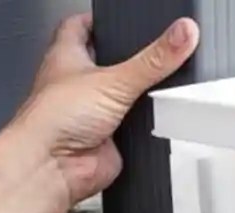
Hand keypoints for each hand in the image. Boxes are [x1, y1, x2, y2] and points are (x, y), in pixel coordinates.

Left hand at [11, 14, 198, 205]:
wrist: (52, 168)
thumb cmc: (53, 119)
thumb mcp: (114, 79)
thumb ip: (153, 59)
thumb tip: (183, 33)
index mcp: (67, 57)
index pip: (79, 27)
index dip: (98, 21)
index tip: (116, 21)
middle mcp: (77, 85)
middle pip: (106, 64)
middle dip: (128, 61)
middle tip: (148, 55)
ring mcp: (92, 113)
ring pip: (121, 97)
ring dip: (138, 97)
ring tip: (159, 88)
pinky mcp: (107, 139)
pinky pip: (132, 128)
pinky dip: (144, 127)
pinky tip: (154, 123)